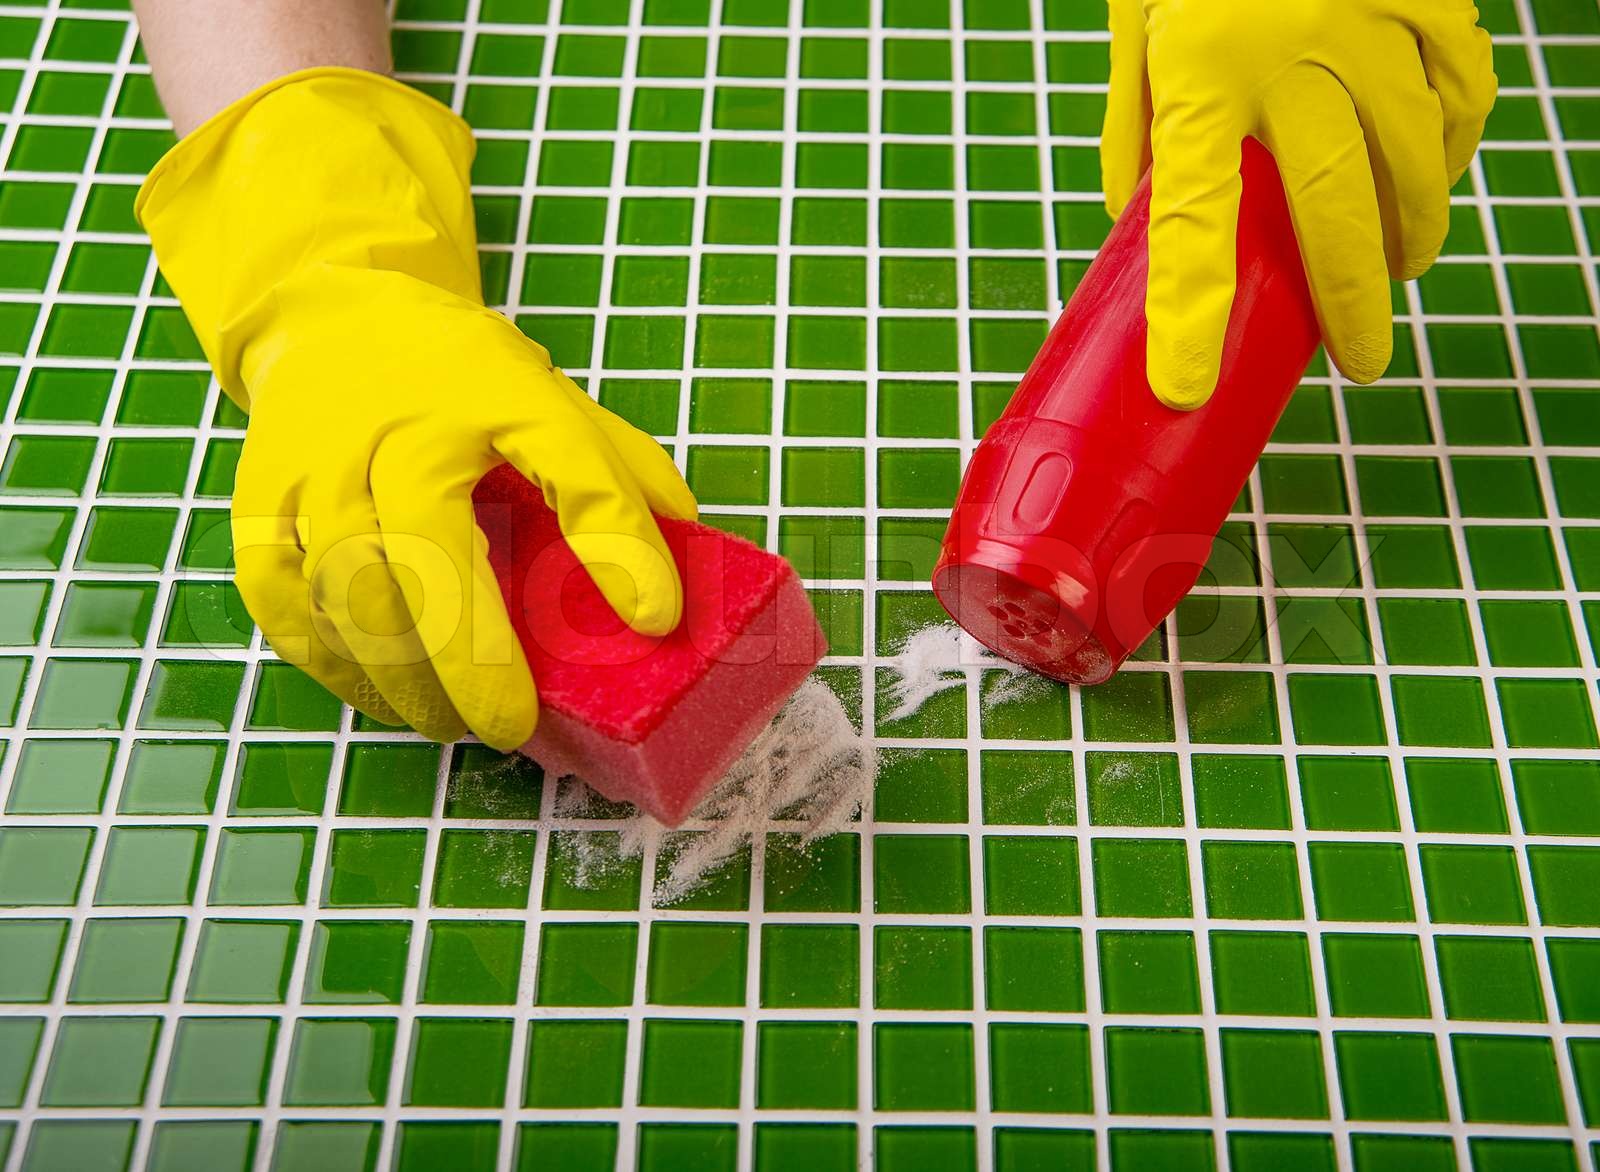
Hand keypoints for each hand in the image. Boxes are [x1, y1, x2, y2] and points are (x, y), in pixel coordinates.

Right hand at [138, 68, 695, 748]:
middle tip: (511, 726)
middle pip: (423, 550)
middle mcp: (390, 426)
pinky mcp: (258, 512)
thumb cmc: (461, 384)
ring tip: (456, 725)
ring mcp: (312, 469)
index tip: (656, 619)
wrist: (333, 327)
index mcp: (487, 390)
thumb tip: (669, 594)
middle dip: (470, 655)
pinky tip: (387, 697)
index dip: (614, 540)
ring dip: (403, 677)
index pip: (566, 460)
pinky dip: (337, 667)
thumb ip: (617, 480)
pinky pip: (286, 607)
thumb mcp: (552, 403)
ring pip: (346, 591)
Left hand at [1103, 0, 1496, 408]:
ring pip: (1412, 157)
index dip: (1190, 313)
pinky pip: (1460, 90)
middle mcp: (1290, 54)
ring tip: (1401, 270)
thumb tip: (1137, 220)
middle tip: (1364, 360)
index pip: (1193, 220)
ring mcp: (1368, 21)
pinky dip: (1456, 145)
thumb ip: (1136, 130)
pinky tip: (1437, 176)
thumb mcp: (1136, 29)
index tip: (1190, 386)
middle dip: (1352, 300)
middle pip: (1331, 207)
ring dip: (1412, 229)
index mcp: (1199, 72)